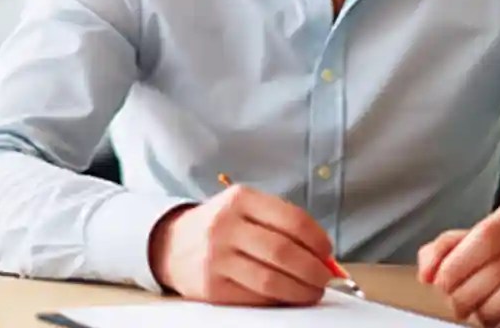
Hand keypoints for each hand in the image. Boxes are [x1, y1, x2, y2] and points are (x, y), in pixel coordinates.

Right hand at [147, 183, 334, 305]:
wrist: (171, 244)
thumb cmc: (219, 226)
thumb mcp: (244, 208)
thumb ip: (281, 223)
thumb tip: (323, 254)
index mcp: (240, 199)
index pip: (292, 220)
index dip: (318, 240)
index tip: (328, 252)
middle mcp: (226, 226)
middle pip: (285, 253)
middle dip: (314, 270)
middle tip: (325, 277)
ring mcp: (216, 258)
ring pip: (272, 280)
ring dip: (301, 290)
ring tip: (312, 291)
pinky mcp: (211, 287)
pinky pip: (255, 298)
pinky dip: (279, 300)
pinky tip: (287, 296)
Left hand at [416, 198, 499, 326]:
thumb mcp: (488, 233)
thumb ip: (450, 245)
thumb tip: (427, 272)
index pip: (486, 235)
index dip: (457, 263)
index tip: (439, 282)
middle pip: (498, 268)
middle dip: (467, 292)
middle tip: (454, 304)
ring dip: (487, 309)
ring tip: (477, 313)